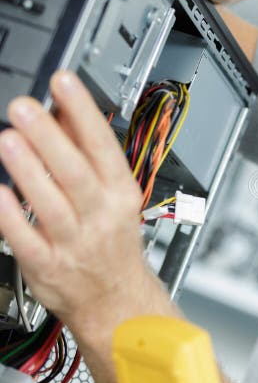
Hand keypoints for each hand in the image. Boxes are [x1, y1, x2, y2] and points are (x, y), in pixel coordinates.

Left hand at [0, 72, 149, 328]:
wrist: (116, 300)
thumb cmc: (113, 242)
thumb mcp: (113, 195)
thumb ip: (86, 152)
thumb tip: (66, 112)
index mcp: (120, 193)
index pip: (103, 146)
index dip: (84, 113)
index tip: (64, 82)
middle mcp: (100, 216)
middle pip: (74, 173)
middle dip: (50, 138)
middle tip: (25, 107)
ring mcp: (74, 242)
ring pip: (49, 203)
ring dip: (28, 170)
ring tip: (8, 139)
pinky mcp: (46, 265)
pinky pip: (24, 237)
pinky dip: (9, 214)